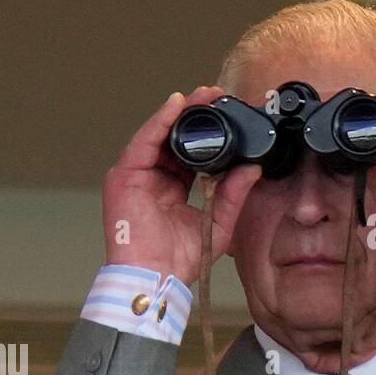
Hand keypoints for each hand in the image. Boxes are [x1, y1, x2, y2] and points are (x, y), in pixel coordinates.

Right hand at [102, 87, 261, 285]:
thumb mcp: (216, 222)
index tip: (227, 116)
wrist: (155, 278)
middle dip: (195, 116)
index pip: (189, 154)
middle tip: (217, 96)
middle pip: (173, 139)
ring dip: (180, 112)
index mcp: (170, 190)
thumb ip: (232, 194)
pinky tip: (177, 105)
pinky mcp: (124, 176)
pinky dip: (160, 121)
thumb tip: (252, 168)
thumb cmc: (177, 261)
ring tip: (202, 96)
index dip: (207, 134)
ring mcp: (135, 177)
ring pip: (158, 134)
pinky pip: (143, 140)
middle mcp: (151, 180)